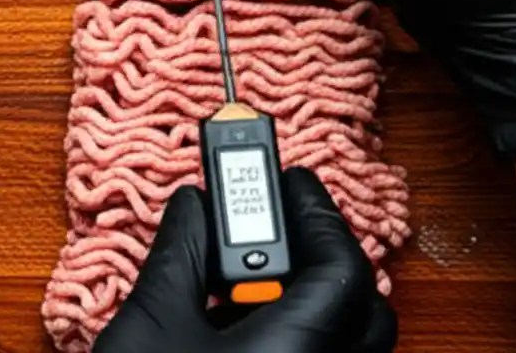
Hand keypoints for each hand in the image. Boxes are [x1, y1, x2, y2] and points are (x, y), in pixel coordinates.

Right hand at [94, 168, 395, 352]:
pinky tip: (249, 333)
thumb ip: (180, 255)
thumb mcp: (152, 326)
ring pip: (349, 346)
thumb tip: (194, 207)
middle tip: (268, 228)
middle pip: (363, 309)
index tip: (285, 179)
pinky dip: (303, 339)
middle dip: (322, 256)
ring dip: (314, 301)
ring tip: (252, 280)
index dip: (316, 212)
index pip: (342, 268)